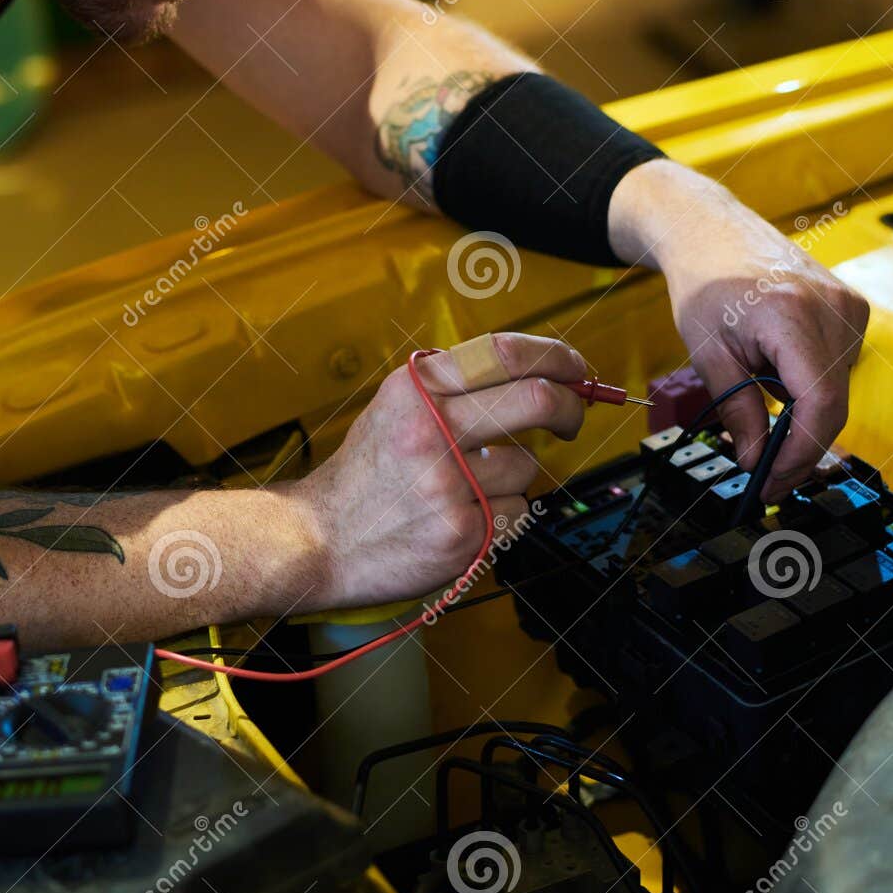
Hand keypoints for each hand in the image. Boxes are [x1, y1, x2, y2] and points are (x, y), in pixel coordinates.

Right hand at [294, 333, 585, 611]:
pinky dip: (500, 518)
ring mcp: (447, 484)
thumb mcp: (393, 410)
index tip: (574, 370)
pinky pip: (517, 513)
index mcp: (415, 390)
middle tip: (572, 418)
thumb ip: (451, 388)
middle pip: (538, 400)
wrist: (317, 540)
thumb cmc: (364, 477)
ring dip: (511, 478)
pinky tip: (462, 519)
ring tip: (467, 490)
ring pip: (527, 466)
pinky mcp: (462, 532)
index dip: (555, 357)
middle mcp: (431, 429)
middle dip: (571, 408)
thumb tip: (539, 374)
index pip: (505, 353)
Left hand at [610, 161, 870, 500]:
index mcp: (793, 315)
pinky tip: (778, 380)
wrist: (711, 230)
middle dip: (801, 447)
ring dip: (805, 417)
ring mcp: (849, 304)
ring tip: (762, 416)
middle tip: (766, 478)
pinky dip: (811, 388)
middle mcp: (833, 307)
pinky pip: (840, 367)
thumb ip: (737, 410)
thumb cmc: (703, 282)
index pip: (821, 402)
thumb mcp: (707, 355)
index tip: (773, 479)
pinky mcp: (853, 307)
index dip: (801, 451)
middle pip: (835, 404)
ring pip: (839, 389)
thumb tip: (756, 459)